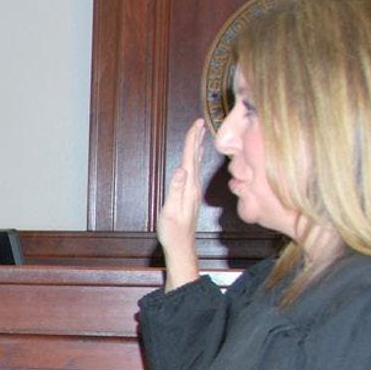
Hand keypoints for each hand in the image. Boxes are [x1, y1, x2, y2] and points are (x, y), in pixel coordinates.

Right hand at [157, 119, 207, 290]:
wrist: (182, 246)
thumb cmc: (173, 231)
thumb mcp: (170, 211)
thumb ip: (175, 190)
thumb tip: (179, 169)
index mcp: (188, 187)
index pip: (190, 158)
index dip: (192, 140)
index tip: (196, 124)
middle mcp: (193, 186)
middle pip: (195, 158)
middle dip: (197, 139)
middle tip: (199, 123)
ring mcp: (193, 191)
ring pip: (195, 164)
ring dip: (197, 149)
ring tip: (199, 136)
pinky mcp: (190, 196)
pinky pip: (194, 172)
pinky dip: (194, 161)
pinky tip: (193, 160)